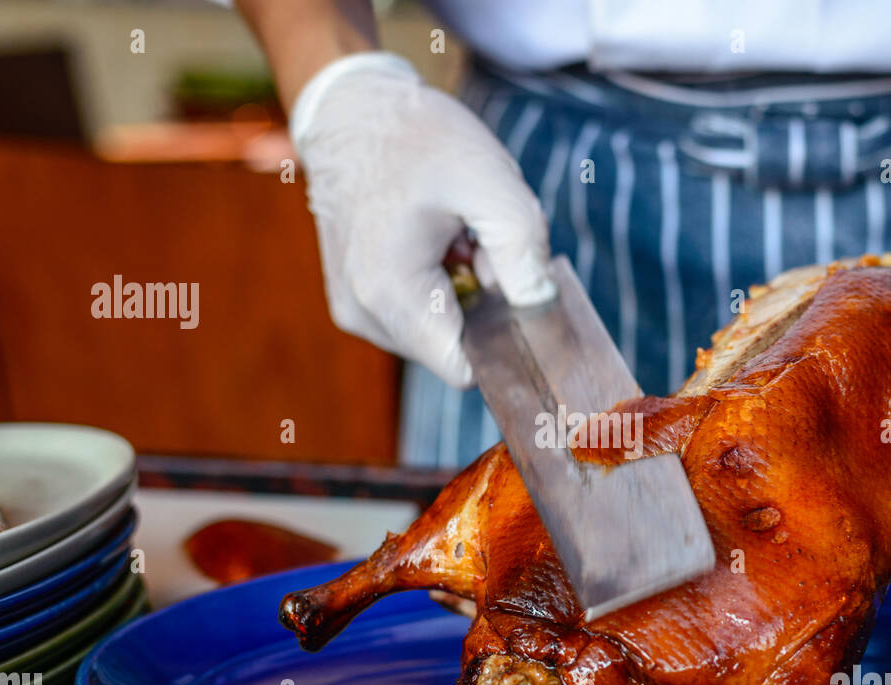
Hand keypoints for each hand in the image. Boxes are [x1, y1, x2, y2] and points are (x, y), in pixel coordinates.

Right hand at [291, 52, 554, 387]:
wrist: (349, 110)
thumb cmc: (418, 138)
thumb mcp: (490, 180)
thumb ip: (524, 250)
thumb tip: (541, 308)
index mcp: (391, 294)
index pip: (466, 368)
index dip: (504, 339)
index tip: (515, 289)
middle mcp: (364, 315)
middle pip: (454, 350)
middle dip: (481, 306)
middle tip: (476, 242)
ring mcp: (354, 312)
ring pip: (437, 335)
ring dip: (460, 296)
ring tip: (451, 236)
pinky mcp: (353, 303)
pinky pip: (416, 318)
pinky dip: (436, 289)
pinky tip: (431, 242)